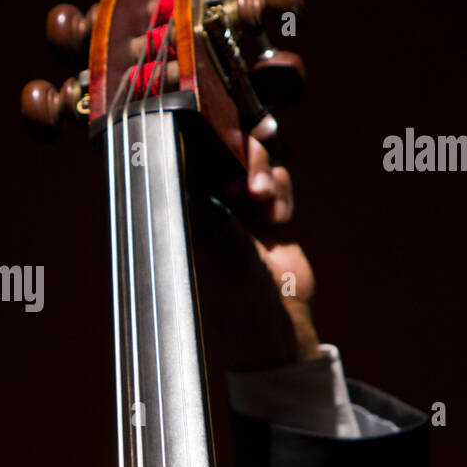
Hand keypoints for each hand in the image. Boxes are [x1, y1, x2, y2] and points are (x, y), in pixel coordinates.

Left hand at [191, 132, 321, 372]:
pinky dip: (282, 193)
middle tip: (250, 180)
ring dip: (264, 173)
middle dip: (242, 155)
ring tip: (264, 201)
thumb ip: (205, 214)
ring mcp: (240, 208)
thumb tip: (187, 176)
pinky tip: (277, 219)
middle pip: (224, 150)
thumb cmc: (234, 300)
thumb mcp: (216, 252)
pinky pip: (277, 182)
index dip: (206, 141)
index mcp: (184, 211)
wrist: (276, 325)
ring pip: (253, 161)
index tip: (223, 141)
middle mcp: (209, 204)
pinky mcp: (269, 213)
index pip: (188, 159)